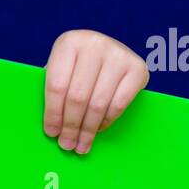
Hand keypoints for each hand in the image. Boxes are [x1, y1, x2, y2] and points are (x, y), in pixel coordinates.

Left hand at [42, 30, 149, 153]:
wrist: (108, 51)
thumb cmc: (78, 66)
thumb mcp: (63, 69)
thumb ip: (56, 92)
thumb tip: (53, 129)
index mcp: (69, 43)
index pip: (57, 85)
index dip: (53, 113)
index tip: (51, 133)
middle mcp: (95, 45)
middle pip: (78, 96)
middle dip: (71, 126)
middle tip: (66, 144)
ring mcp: (119, 54)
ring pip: (98, 103)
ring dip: (88, 130)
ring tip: (81, 145)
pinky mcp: (138, 68)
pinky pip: (119, 104)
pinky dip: (106, 121)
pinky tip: (97, 129)